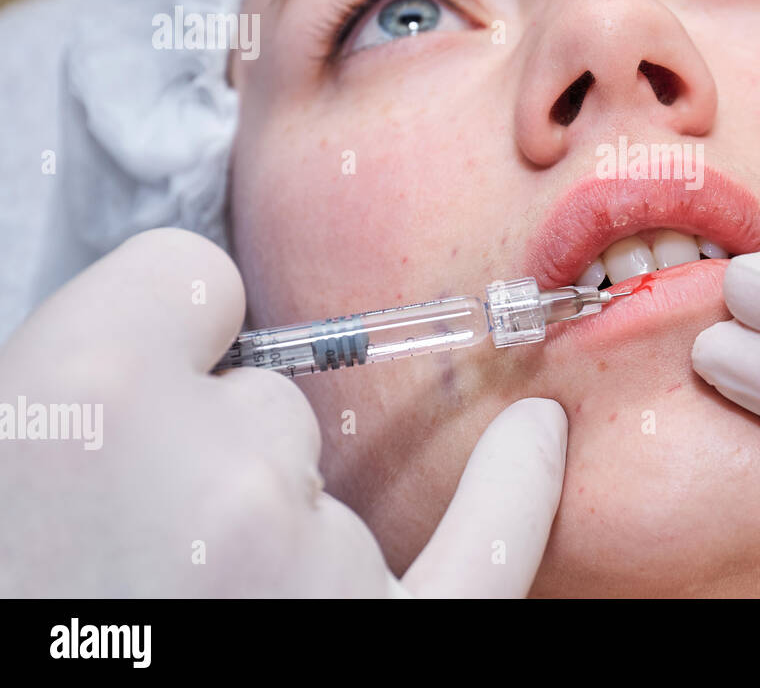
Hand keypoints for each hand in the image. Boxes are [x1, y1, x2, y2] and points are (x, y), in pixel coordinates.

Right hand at [0, 228, 565, 596]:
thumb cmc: (11, 590)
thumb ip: (81, 393)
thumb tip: (186, 333)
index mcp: (85, 404)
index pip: (189, 281)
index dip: (165, 334)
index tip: (151, 379)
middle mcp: (220, 478)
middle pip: (268, 399)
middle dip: (212, 461)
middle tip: (131, 563)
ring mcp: (315, 573)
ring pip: (330, 483)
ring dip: (275, 539)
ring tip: (173, 619)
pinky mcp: (388, 648)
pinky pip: (485, 552)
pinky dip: (513, 493)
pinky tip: (536, 439)